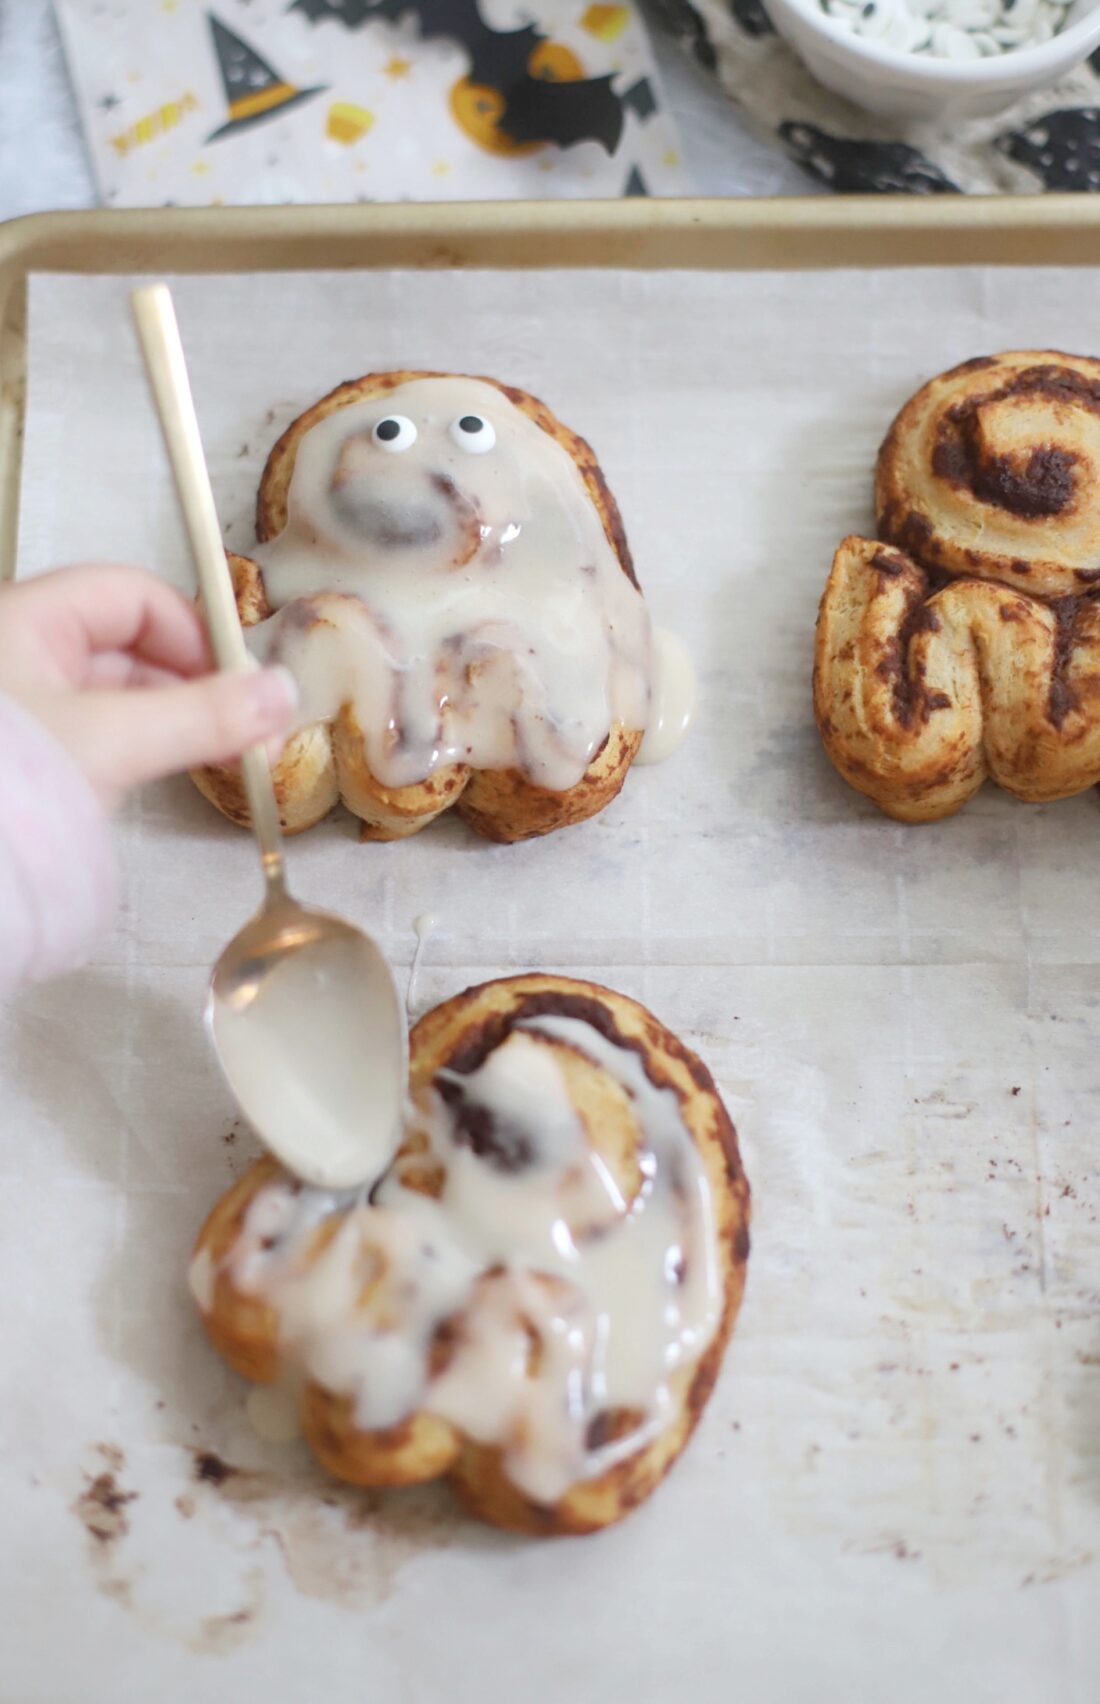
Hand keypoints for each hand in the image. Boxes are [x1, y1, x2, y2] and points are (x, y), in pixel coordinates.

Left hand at [0, 564, 296, 808]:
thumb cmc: (6, 784)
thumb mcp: (112, 741)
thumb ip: (203, 715)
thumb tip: (282, 692)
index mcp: (26, 620)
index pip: (132, 595)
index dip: (193, 630)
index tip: (238, 683)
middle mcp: (22, 655)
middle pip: (133, 646)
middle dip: (198, 683)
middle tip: (250, 730)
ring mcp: (28, 710)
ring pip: (122, 696)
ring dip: (179, 721)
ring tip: (226, 758)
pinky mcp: (34, 759)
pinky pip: (106, 737)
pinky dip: (148, 750)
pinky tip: (175, 775)